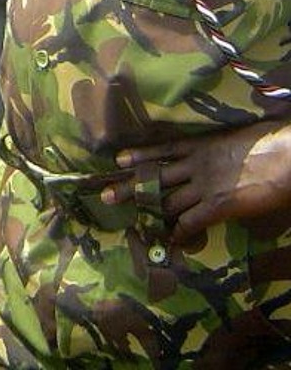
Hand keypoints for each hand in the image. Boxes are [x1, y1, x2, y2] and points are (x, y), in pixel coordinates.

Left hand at [101, 121, 290, 241]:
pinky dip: (180, 232)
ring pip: (166, 200)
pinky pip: (191, 221)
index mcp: (199, 144)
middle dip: (129, 188)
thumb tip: (218, 151)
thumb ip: (219, 147)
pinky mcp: (217, 205)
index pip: (161, 149)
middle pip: (154, 176)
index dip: (139, 155)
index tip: (118, 159)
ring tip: (131, 220)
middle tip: (106, 196)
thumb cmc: (267, 142)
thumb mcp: (235, 138)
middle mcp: (194, 164)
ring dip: (149, 212)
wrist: (283, 158)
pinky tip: (172, 240)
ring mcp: (203, 185)